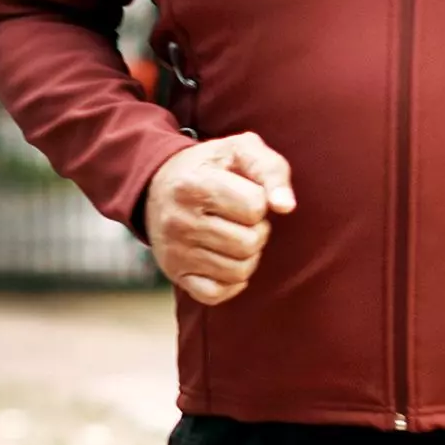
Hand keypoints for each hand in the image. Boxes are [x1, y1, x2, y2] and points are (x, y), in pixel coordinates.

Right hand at [141, 132, 295, 306]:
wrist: (158, 184)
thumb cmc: (211, 166)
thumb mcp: (241, 150)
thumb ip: (271, 170)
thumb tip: (286, 207)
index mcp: (194, 184)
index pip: (255, 207)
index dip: (260, 201)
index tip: (246, 193)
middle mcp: (178, 220)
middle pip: (249, 243)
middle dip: (258, 230)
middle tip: (243, 218)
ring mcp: (174, 251)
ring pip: (239, 271)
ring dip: (249, 255)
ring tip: (235, 235)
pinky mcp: (174, 274)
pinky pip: (217, 294)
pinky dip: (231, 282)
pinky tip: (227, 260)